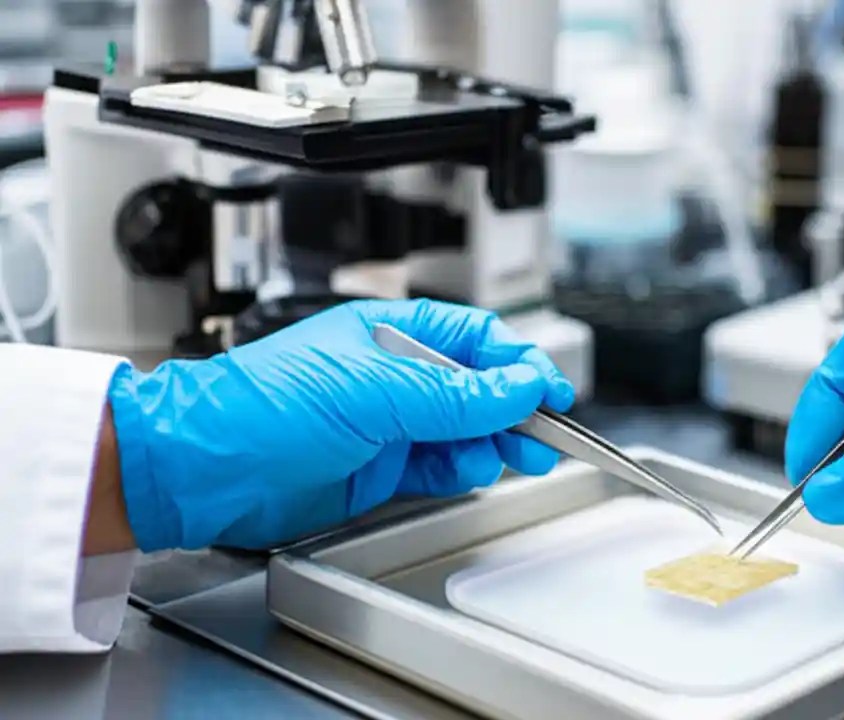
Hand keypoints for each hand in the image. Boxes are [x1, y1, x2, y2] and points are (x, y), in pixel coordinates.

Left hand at [109, 299, 574, 550]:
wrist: (206, 468)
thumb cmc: (262, 405)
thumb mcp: (373, 391)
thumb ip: (454, 396)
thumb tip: (517, 387)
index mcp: (391, 333)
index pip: (475, 339)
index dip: (518, 361)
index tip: (550, 388)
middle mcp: (393, 375)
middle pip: (478, 386)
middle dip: (516, 407)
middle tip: (547, 432)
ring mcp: (387, 423)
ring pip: (465, 430)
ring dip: (496, 442)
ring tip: (518, 456)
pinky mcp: (379, 468)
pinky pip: (440, 466)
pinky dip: (464, 471)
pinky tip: (475, 471)